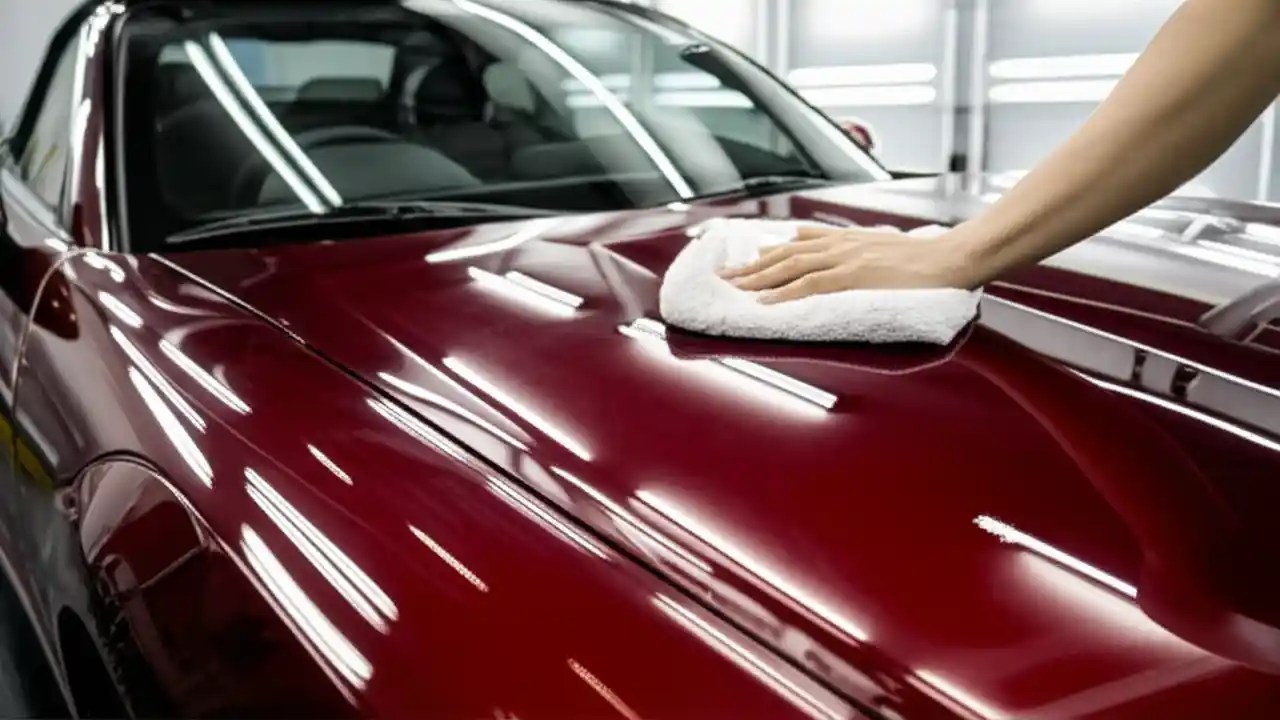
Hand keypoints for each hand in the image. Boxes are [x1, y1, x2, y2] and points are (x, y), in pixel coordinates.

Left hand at [718, 226, 977, 303]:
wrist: (950, 258)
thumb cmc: (919, 257)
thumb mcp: (874, 242)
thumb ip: (839, 243)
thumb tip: (804, 241)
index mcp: (845, 238)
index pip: (795, 245)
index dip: (765, 255)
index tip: (741, 263)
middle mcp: (839, 245)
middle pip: (784, 255)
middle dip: (751, 268)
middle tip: (724, 277)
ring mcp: (846, 260)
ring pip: (790, 268)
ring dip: (758, 280)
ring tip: (734, 290)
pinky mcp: (854, 276)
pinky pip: (810, 285)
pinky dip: (784, 294)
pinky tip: (764, 302)